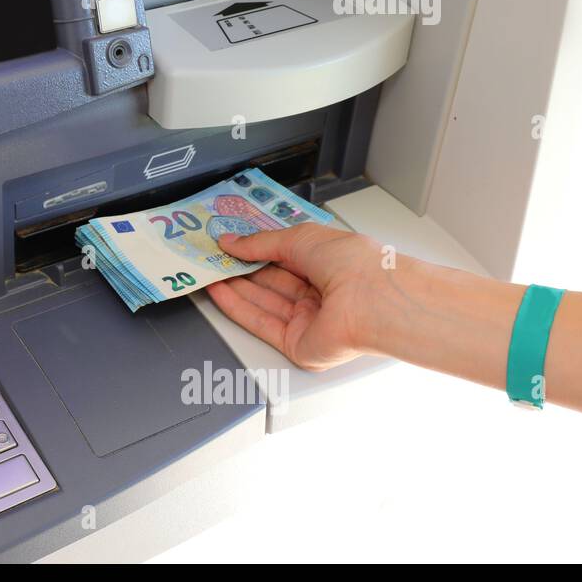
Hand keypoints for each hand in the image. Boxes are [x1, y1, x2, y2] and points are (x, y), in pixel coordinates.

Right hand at [207, 223, 390, 371]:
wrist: (375, 302)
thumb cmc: (354, 264)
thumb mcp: (300, 238)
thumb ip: (261, 242)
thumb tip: (231, 242)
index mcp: (329, 264)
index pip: (284, 257)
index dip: (255, 250)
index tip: (228, 243)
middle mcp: (321, 293)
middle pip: (271, 281)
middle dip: (240, 268)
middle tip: (210, 257)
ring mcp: (309, 320)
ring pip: (263, 302)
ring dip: (234, 286)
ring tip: (206, 270)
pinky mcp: (298, 344)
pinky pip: (262, 324)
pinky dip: (237, 307)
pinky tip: (218, 292)